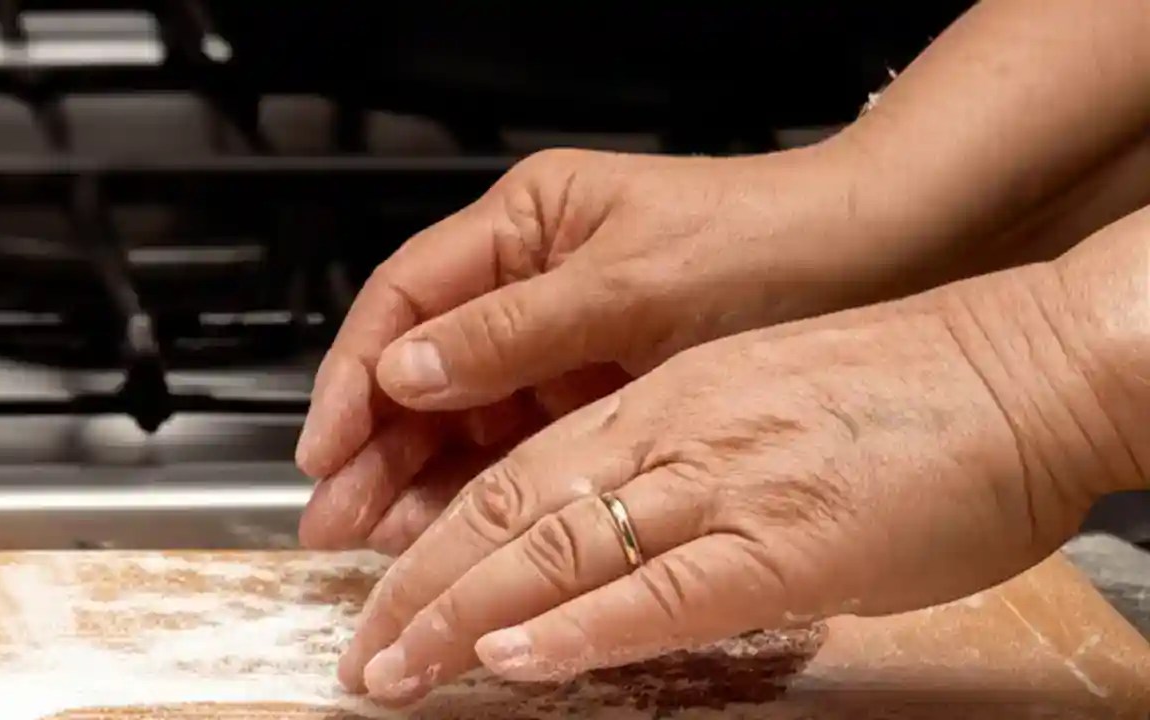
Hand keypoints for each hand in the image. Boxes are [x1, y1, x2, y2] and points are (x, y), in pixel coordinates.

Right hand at [295, 144, 893, 553]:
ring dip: (419, 477)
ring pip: (467, 414)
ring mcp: (566, 339)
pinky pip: (523, 443)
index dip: (357, 376)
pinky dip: (487, 488)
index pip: (409, 299)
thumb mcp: (634, 286)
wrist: (882, 264)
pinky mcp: (600, 389)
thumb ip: (514, 328)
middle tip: (336, 522)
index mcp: (528, 224)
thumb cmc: (767, 245)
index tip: (327, 448)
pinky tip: (453, 532)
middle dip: (374, 445)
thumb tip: (407, 370)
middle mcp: (533, 279)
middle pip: (426, 366)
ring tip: (380, 545)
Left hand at [337, 231, 1146, 703]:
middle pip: (509, 506)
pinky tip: (512, 655)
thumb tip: (625, 530)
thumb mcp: (761, 405)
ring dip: (462, 614)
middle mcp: (672, 431)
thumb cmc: (903, 391)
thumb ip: (683, 464)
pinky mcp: (789, 540)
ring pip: (558, 545)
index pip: (517, 467)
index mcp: (662, 399)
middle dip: (421, 585)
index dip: (438, 534)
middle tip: (362, 650)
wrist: (1015, 368)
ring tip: (394, 667)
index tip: (390, 587)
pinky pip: (660, 587)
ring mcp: (725, 483)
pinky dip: (577, 623)